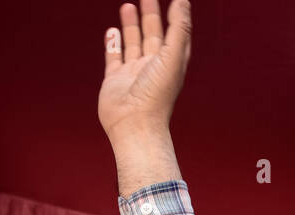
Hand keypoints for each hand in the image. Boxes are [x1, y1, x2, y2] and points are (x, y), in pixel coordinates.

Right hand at [99, 0, 190, 146]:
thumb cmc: (157, 93)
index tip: (174, 0)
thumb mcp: (173, 55)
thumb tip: (182, 0)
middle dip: (150, 16)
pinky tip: (112, 30)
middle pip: (153, 35)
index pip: (175, 35)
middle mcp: (153, 67)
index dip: (176, 18)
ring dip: (131, 26)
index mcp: (171, 63)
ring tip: (128, 6)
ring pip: (133, 44)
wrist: (134, 124)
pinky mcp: (115, 80)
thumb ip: (179, 27)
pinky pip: (114, 57)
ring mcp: (133, 73)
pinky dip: (113, 43)